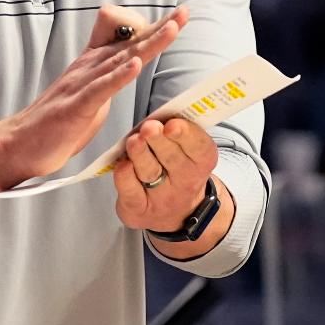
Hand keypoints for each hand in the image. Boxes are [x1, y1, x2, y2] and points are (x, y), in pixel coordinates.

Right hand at [0, 5, 186, 184]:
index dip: (151, 28)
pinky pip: (101, 88)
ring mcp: (81, 85)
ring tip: (171, 29)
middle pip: (130, 42)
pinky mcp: (76, 106)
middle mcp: (88, 68)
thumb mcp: (89, 93)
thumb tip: (130, 65)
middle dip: (160, 27)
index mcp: (92, 65)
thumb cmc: (55, 123)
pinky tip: (135, 66)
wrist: (17, 145)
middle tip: (185, 12)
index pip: (126, 38)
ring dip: (148, 43)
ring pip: (120, 58)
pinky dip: (119, 76)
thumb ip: (109, 78)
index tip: (176, 19)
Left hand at [112, 116, 219, 232]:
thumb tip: (160, 112)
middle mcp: (185, 182)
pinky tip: (122, 163)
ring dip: (140, 154)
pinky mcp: (138, 209)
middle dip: (158, 140)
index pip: (198, 147)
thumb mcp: (189, 149)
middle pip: (171, 158)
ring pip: (149, 172)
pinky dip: (124, 174)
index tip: (172, 125)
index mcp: (202, 161)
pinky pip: (129, 190)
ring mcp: (161, 198)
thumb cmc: (178, 169)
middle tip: (149, 128)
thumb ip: (179, 130)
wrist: (178, 212)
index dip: (185, 134)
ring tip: (134, 141)